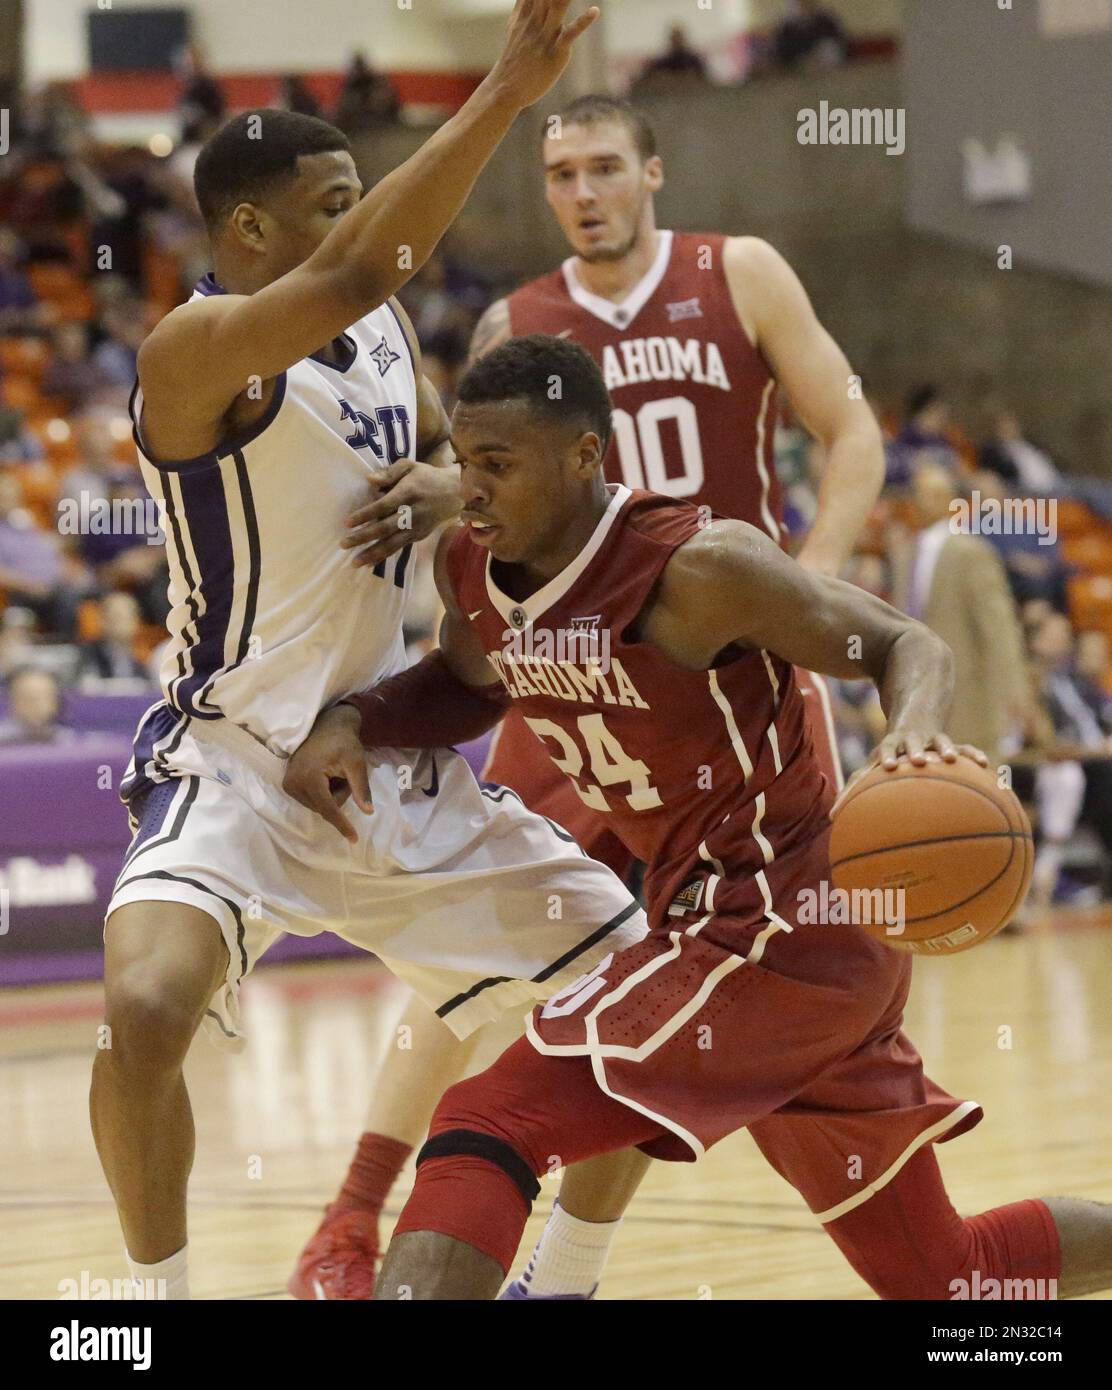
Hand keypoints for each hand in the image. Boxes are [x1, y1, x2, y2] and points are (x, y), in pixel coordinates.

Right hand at [282, 703, 372, 842]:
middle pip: (323, 808)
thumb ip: (361, 788)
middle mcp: (294, 784)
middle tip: (344, 775)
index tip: (354, 839)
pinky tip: (326, 776)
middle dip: (339, 797)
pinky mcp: (288, 784)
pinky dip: (322, 793)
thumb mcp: (356, 763)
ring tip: (335, 773)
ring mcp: (288, 784)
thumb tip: (367, 812)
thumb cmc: (344, 742)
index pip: (328, 809)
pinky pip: (310, 799)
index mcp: (309, 778)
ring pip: (317, 805)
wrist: (327, 725)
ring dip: (331, 795)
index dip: (342, 825)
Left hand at [341, 460, 460, 567]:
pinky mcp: (418, 536)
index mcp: (408, 493)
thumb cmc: (427, 477)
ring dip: (372, 553)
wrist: (456, 494)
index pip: (383, 506)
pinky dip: (384, 555)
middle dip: (363, 537)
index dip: (365, 515)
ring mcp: (416, 527)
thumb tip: (369, 480)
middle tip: (343, 544)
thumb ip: (390, 472)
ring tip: (354, 562)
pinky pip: (398, 548)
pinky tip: (369, 562)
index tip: (347, 522)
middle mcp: (411, 513)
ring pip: (392, 543)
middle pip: (384, 528)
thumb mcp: (410, 466)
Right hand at [488, 0, 600, 109]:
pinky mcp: (555, 51)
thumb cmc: (514, 60)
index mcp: (526, 13)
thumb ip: (522, 8)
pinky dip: (583, 22)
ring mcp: (545, 35)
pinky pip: (570, 34)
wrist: (506, 90)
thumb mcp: (515, 27)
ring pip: (558, 6)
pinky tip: (595, 11)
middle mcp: (536, 20)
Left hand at [834, 730, 987, 811]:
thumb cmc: (890, 755)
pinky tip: (984, 763)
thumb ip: (856, 792)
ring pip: (934, 740)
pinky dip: (971, 753)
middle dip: (904, 752)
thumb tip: (831, 819)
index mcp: (883, 753)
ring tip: (947, 758)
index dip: (872, 768)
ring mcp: (925, 739)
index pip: (873, 762)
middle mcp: (903, 744)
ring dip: (940, 747)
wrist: (913, 716)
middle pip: (902, 744)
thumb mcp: (873, 768)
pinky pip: (961, 746)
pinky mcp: (944, 739)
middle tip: (906, 762)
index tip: (885, 769)